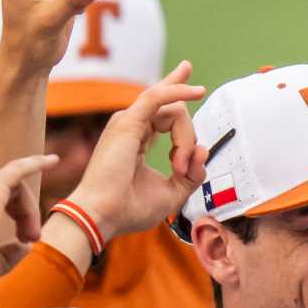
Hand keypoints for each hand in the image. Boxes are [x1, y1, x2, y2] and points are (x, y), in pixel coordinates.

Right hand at [0, 153, 59, 289]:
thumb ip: (8, 252)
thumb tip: (26, 244)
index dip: (12, 215)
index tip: (24, 238)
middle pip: (2, 192)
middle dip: (23, 214)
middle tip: (32, 238)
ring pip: (14, 188)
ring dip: (29, 211)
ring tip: (33, 235)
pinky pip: (17, 168)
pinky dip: (36, 163)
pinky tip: (54, 160)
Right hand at [63, 63, 207, 239]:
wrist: (103, 216)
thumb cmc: (129, 209)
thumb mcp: (172, 193)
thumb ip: (191, 174)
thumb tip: (203, 151)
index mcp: (136, 139)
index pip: (161, 110)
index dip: (179, 100)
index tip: (197, 125)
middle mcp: (131, 126)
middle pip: (167, 101)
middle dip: (183, 91)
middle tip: (200, 94)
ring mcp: (128, 122)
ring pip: (173, 110)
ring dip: (186, 139)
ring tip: (180, 166)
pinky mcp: (128, 122)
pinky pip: (158, 97)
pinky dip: (179, 92)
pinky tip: (197, 91)